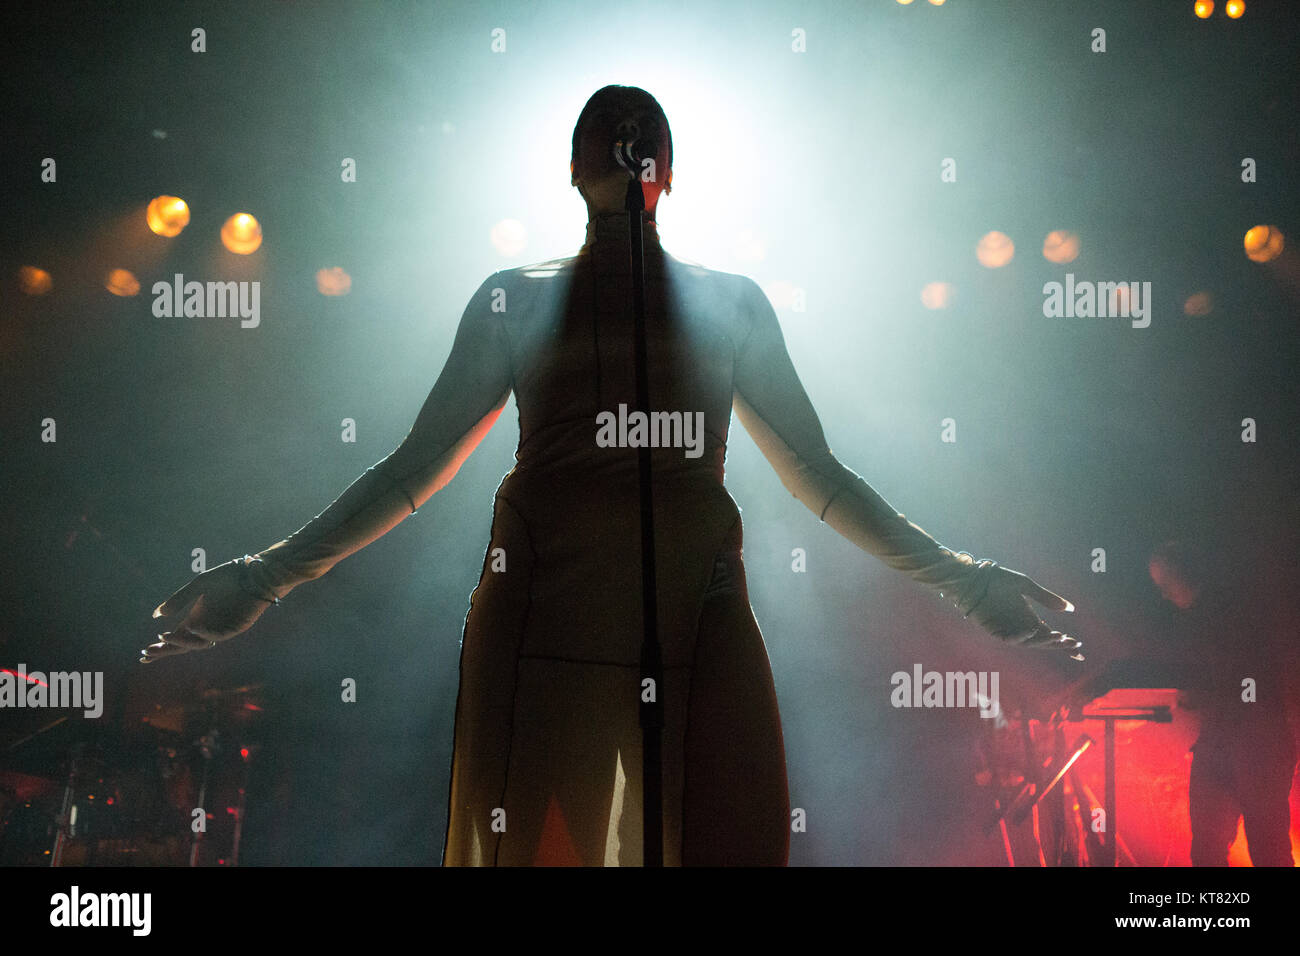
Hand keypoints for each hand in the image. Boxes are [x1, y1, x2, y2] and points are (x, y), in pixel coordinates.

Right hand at [142, 556, 274, 662]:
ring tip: (165, 637)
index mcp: (196, 618)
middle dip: (166, 650)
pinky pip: (218, 635)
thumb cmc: (229, 577)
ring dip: (182, 641)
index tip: (143, 654)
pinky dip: (204, 634)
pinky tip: (192, 628)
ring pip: (199, 643)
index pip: (175, 638)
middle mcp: (207, 627)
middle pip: (184, 645)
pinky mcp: (237, 627)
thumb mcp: (200, 585)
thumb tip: (156, 615)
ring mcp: (222, 628)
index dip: (161, 647)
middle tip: (148, 652)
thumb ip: (179, 599)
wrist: (255, 573)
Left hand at [964, 565, 1082, 659]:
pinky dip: (1021, 636)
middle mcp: (1020, 626)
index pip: (1050, 635)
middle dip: (1058, 644)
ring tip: (1059, 636)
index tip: (1080, 651)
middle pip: (1042, 641)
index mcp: (1029, 618)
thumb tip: (1071, 609)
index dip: (1064, 644)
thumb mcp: (1025, 586)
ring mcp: (1007, 629)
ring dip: (1043, 641)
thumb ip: (1046, 598)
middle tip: (1073, 643)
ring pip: (1028, 642)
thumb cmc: (997, 580)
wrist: (974, 578)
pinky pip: (1009, 638)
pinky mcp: (993, 630)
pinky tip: (1031, 631)